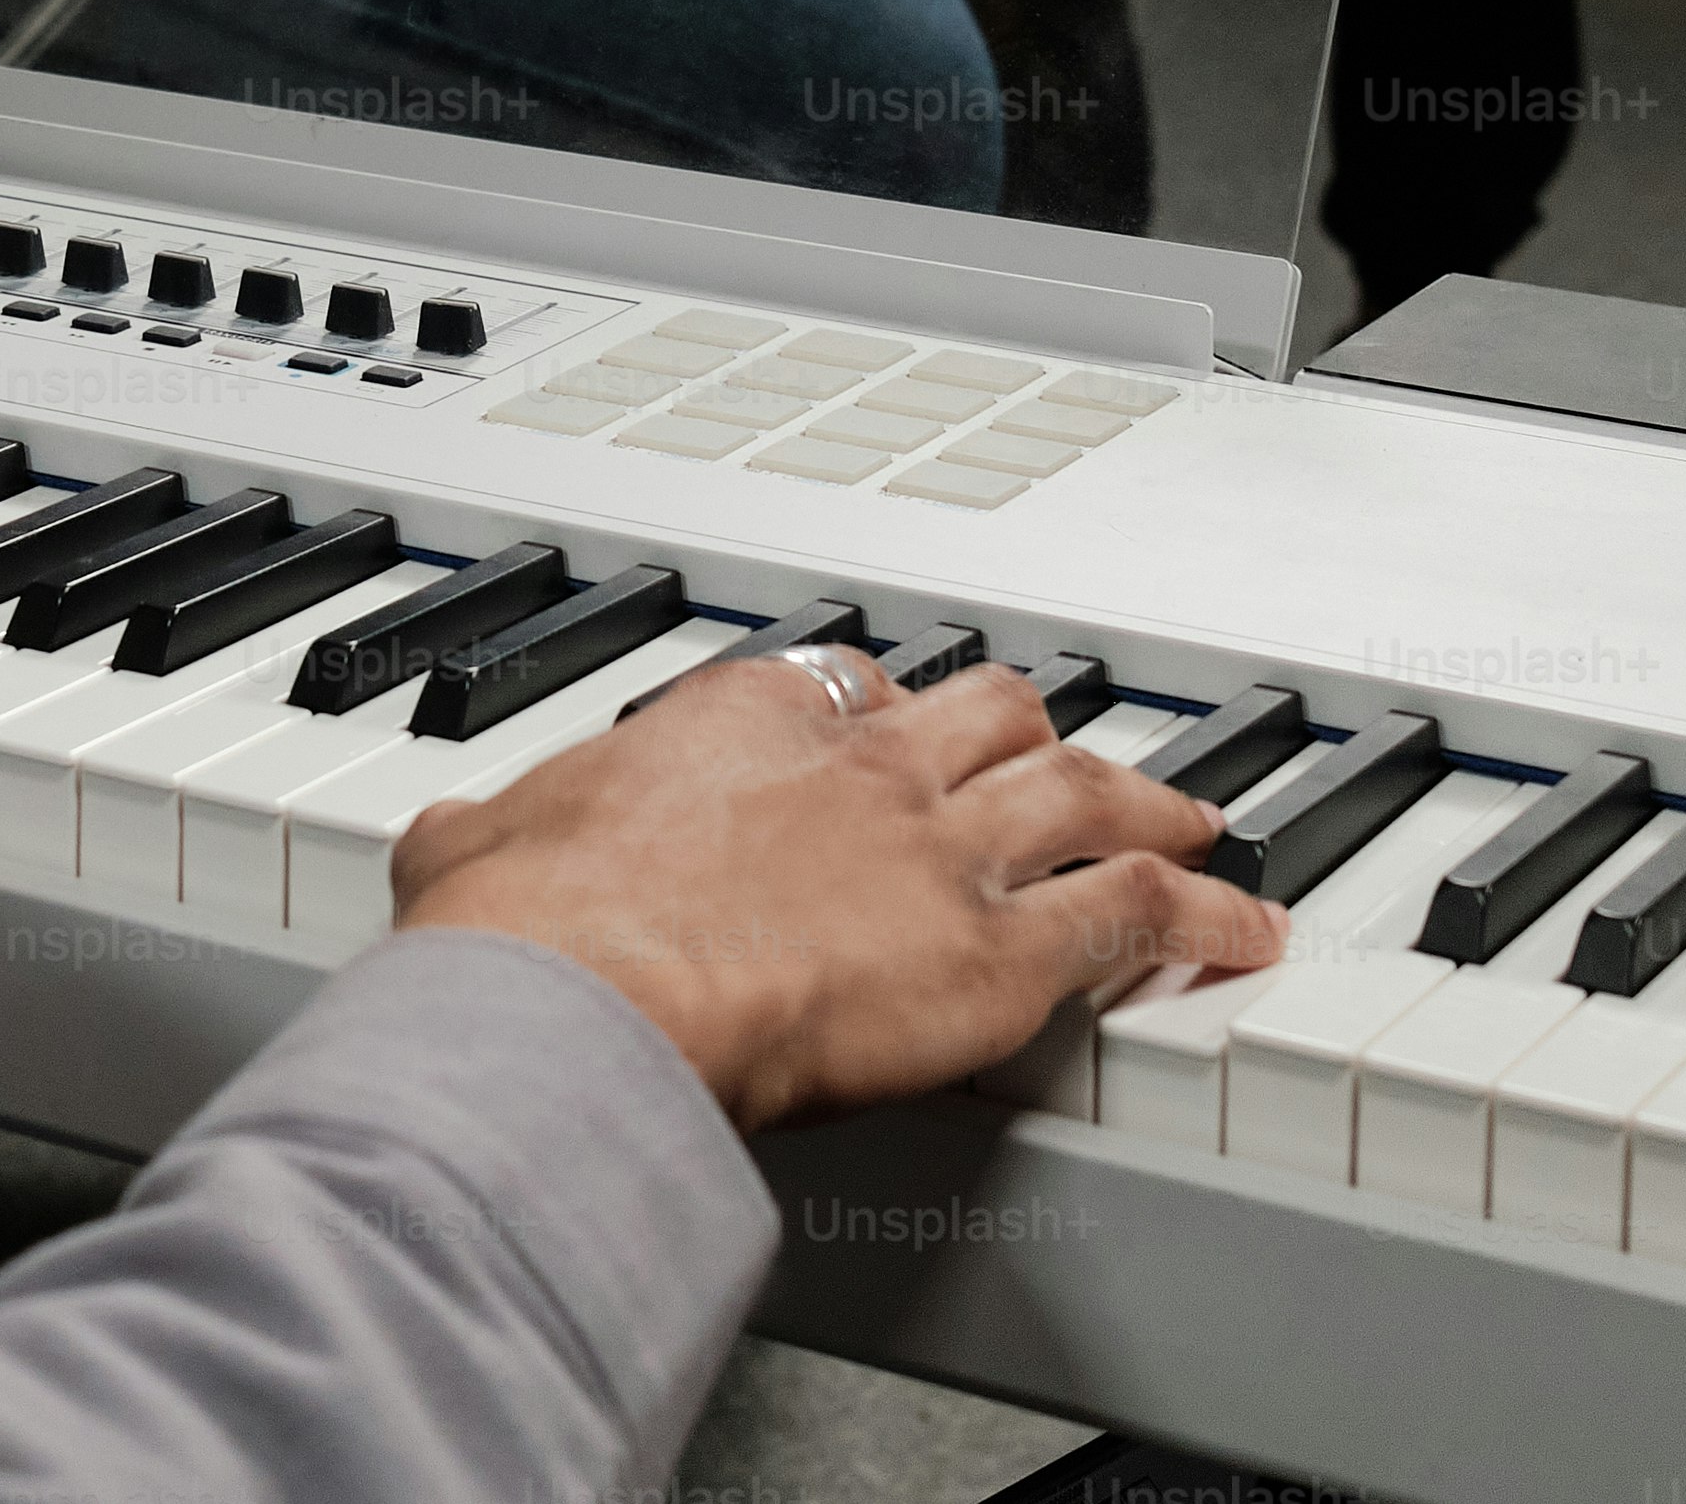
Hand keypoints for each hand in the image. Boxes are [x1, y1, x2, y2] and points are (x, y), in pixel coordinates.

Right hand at [392, 651, 1282, 1134]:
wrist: (586, 995)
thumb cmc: (528, 931)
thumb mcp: (466, 847)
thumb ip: (477, 832)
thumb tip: (439, 843)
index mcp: (735, 723)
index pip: (838, 690)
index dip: (874, 716)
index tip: (884, 734)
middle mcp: (859, 767)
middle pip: (987, 716)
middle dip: (1032, 735)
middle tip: (1060, 753)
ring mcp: (942, 853)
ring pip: (1085, 795)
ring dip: (1154, 805)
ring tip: (1202, 820)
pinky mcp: (1002, 954)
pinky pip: (1137, 918)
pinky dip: (1206, 920)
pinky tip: (1246, 934)